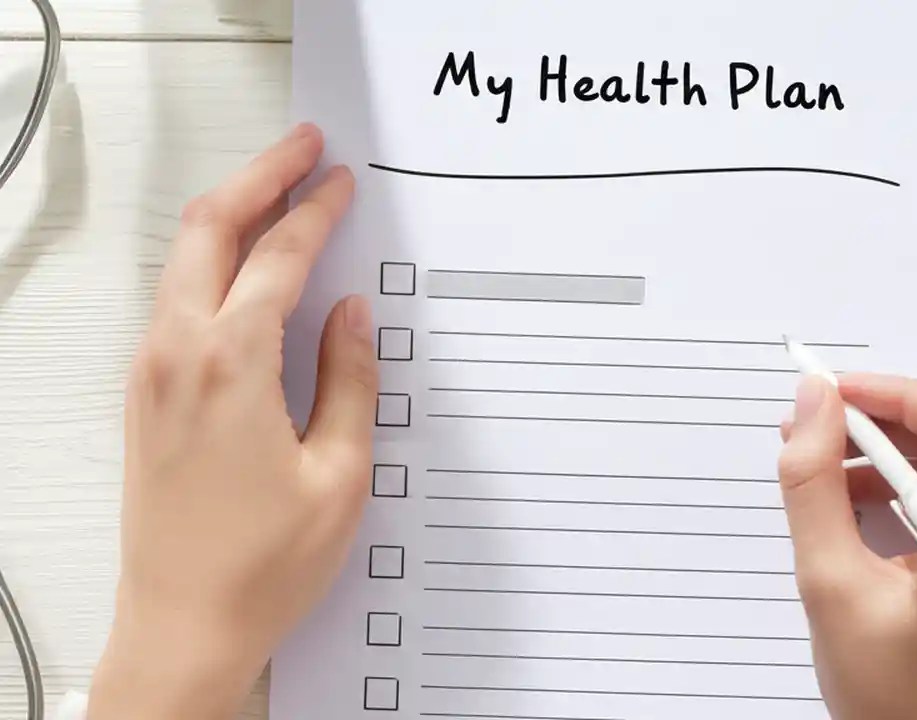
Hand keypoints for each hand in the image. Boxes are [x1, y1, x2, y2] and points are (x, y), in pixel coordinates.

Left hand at [89, 124, 375, 719]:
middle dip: (259, 175)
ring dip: (229, 213)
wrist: (183, 625)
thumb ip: (349, 380)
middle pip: (209, 229)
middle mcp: (178, 354)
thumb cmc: (261, 566)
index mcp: (231, 364)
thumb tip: (351, 315)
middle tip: (302, 145)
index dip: (316, 211)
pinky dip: (211, 260)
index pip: (279, 258)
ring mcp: (152, 373)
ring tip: (276, 190)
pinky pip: (175, 298)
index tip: (342, 183)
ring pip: (183, 257)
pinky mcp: (147, 396)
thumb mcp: (338, 474)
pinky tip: (244, 267)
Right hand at [779, 374, 916, 719]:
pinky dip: (911, 481)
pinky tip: (855, 497)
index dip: (895, 391)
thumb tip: (812, 403)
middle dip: (888, 417)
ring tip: (826, 462)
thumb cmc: (885, 693)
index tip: (832, 394)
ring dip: (895, 449)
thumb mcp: (829, 584)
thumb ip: (814, 485)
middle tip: (819, 423)